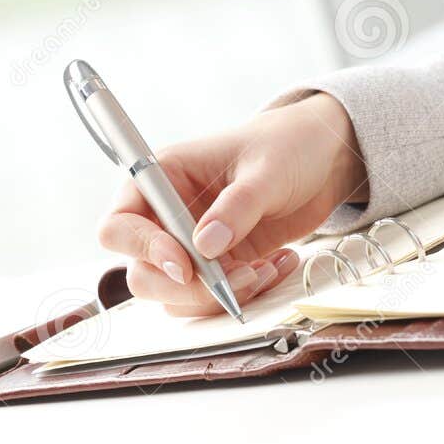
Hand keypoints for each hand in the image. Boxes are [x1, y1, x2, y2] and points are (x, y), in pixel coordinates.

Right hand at [98, 93, 367, 314]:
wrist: (323, 158)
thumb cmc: (288, 146)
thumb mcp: (266, 170)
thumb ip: (236, 207)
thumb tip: (204, 247)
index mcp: (163, 178)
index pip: (120, 225)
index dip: (142, 250)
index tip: (185, 266)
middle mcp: (168, 216)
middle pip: (143, 273)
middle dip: (188, 289)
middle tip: (238, 279)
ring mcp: (193, 245)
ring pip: (178, 296)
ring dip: (221, 296)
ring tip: (268, 269)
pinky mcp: (220, 265)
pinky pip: (216, 298)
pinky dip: (246, 294)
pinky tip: (278, 266)